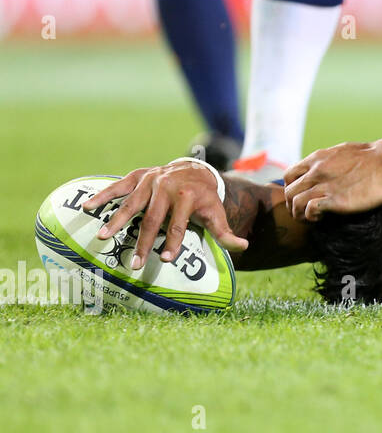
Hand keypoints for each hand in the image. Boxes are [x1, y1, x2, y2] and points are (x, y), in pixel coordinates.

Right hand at [84, 164, 245, 269]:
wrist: (194, 169)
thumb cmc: (204, 199)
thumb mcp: (216, 213)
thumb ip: (225, 233)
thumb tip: (243, 247)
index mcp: (188, 197)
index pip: (179, 224)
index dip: (173, 242)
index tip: (165, 259)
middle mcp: (168, 187)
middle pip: (153, 219)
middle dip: (144, 242)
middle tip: (135, 263)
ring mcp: (151, 181)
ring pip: (132, 203)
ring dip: (116, 220)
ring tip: (102, 237)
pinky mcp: (138, 176)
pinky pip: (119, 186)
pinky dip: (103, 195)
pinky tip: (87, 207)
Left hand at [283, 139, 381, 219]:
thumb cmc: (374, 157)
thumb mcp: (343, 153)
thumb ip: (329, 162)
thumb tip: (325, 170)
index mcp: (317, 158)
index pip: (289, 176)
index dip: (292, 190)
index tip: (304, 198)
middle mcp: (316, 171)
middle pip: (288, 192)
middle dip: (293, 206)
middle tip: (306, 213)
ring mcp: (325, 185)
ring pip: (294, 203)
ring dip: (300, 215)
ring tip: (313, 219)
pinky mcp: (336, 200)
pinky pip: (309, 210)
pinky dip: (311, 217)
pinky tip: (323, 218)